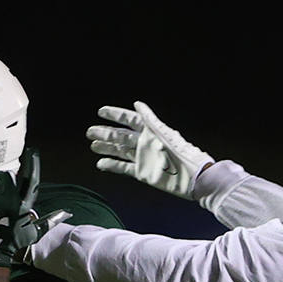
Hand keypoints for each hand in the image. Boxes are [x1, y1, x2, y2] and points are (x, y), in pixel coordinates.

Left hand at [0, 149, 57, 268]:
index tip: (32, 151)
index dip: (33, 163)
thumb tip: (66, 213)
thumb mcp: (33, 233)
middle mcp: (8, 198)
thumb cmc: (13, 243)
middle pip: (6, 175)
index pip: (31, 178)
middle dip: (3, 181)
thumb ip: (49, 221)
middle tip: (1, 193)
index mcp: (23, 204)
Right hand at [87, 101, 212, 199]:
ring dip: (107, 148)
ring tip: (93, 146)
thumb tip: (137, 104)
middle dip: (106, 133)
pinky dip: (112, 165)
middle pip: (121, 136)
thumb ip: (149, 119)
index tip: (101, 111)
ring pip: (120, 150)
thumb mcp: (163, 133)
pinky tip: (101, 163)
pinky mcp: (142, 172)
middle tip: (90, 132)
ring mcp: (142, 158)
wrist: (192, 177)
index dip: (115, 115)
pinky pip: (124, 168)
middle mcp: (144, 143)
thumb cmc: (180, 154)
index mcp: (150, 131)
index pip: (129, 120)